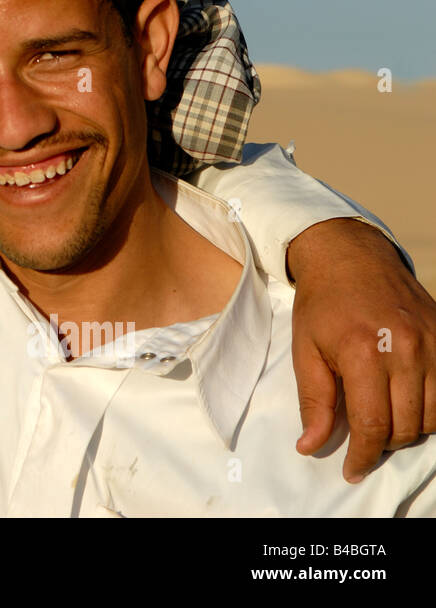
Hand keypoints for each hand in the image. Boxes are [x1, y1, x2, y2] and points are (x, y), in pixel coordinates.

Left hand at [289, 218, 435, 482]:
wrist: (350, 257)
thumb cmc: (322, 305)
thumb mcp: (305, 349)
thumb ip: (313, 401)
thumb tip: (310, 447)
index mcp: (364, 352)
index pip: (373, 424)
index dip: (363, 455)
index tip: (352, 470)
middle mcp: (406, 349)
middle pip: (408, 425)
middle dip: (383, 443)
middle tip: (364, 441)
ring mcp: (433, 344)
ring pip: (434, 415)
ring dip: (410, 428)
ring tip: (384, 422)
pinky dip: (432, 408)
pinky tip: (409, 405)